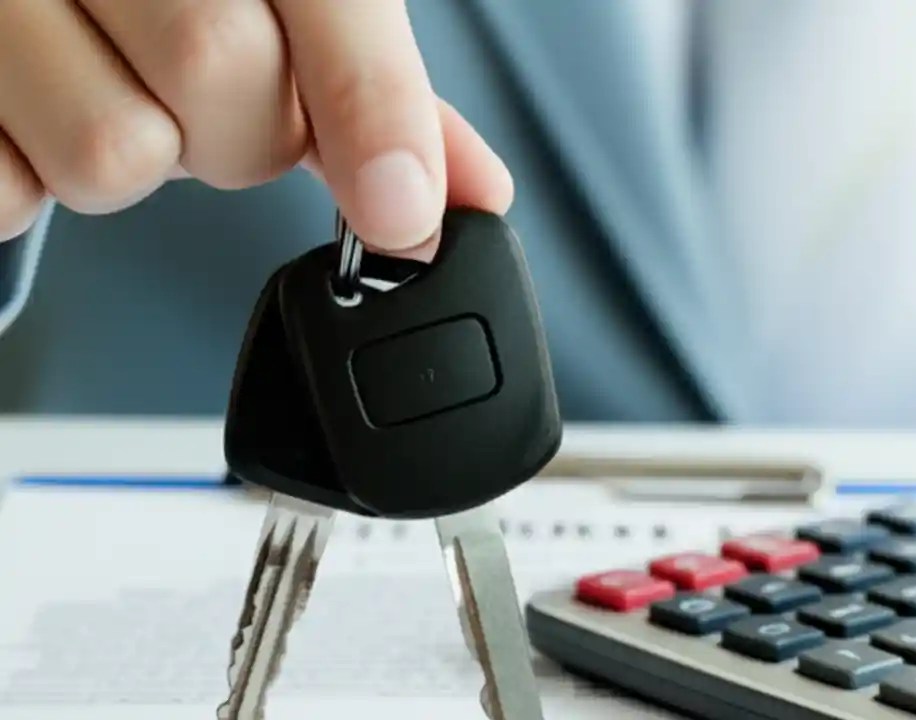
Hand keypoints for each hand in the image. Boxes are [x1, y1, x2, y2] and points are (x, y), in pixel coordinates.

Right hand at [0, 0, 513, 255]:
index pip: (324, 0)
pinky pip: (8, 188)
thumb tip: (467, 190)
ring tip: (115, 92)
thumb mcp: (279, 0)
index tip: (404, 211)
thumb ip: (368, 83)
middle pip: (221, 73)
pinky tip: (38, 111)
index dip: (372, 106)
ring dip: (138, 158)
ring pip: (113, 151)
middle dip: (241, 133)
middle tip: (205, 101)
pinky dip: (34, 180)